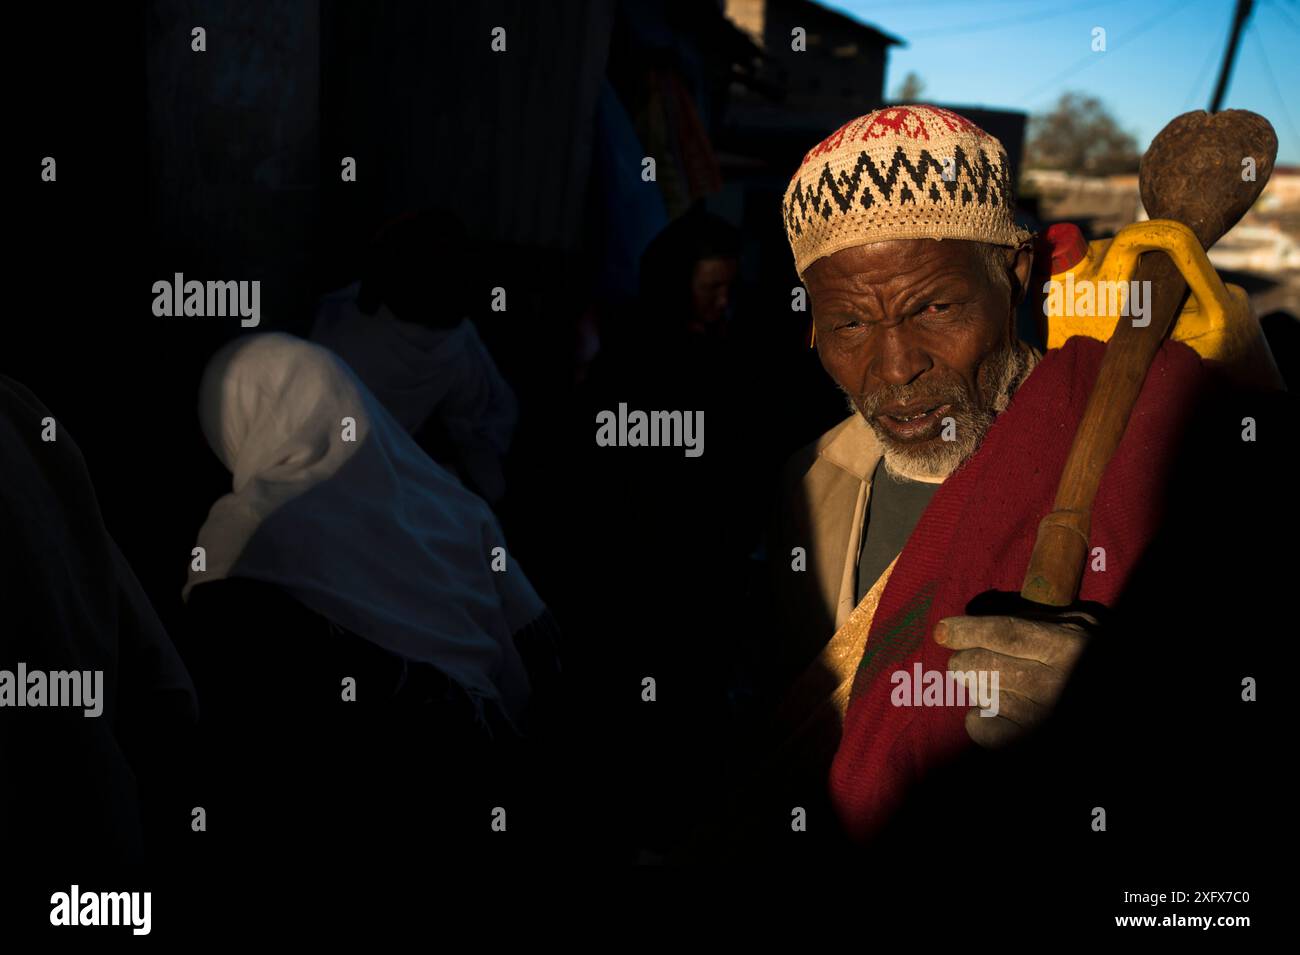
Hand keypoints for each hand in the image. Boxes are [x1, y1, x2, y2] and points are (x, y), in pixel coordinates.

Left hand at [934, 606, 1098, 747]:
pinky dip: (979, 719)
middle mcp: (1055, 683)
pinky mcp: (1026, 740)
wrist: (1119, 712)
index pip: (1006, 634)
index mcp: (1067, 647)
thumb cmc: (1088, 659)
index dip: (968, 631)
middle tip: (968, 660)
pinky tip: (998, 713)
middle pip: (980, 664)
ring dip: (978, 687)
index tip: (942, 630)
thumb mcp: (1077, 628)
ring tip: (1002, 686)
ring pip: (978, 693)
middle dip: (963, 659)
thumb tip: (976, 618)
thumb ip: (1035, 617)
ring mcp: (1041, 716)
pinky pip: (980, 727)